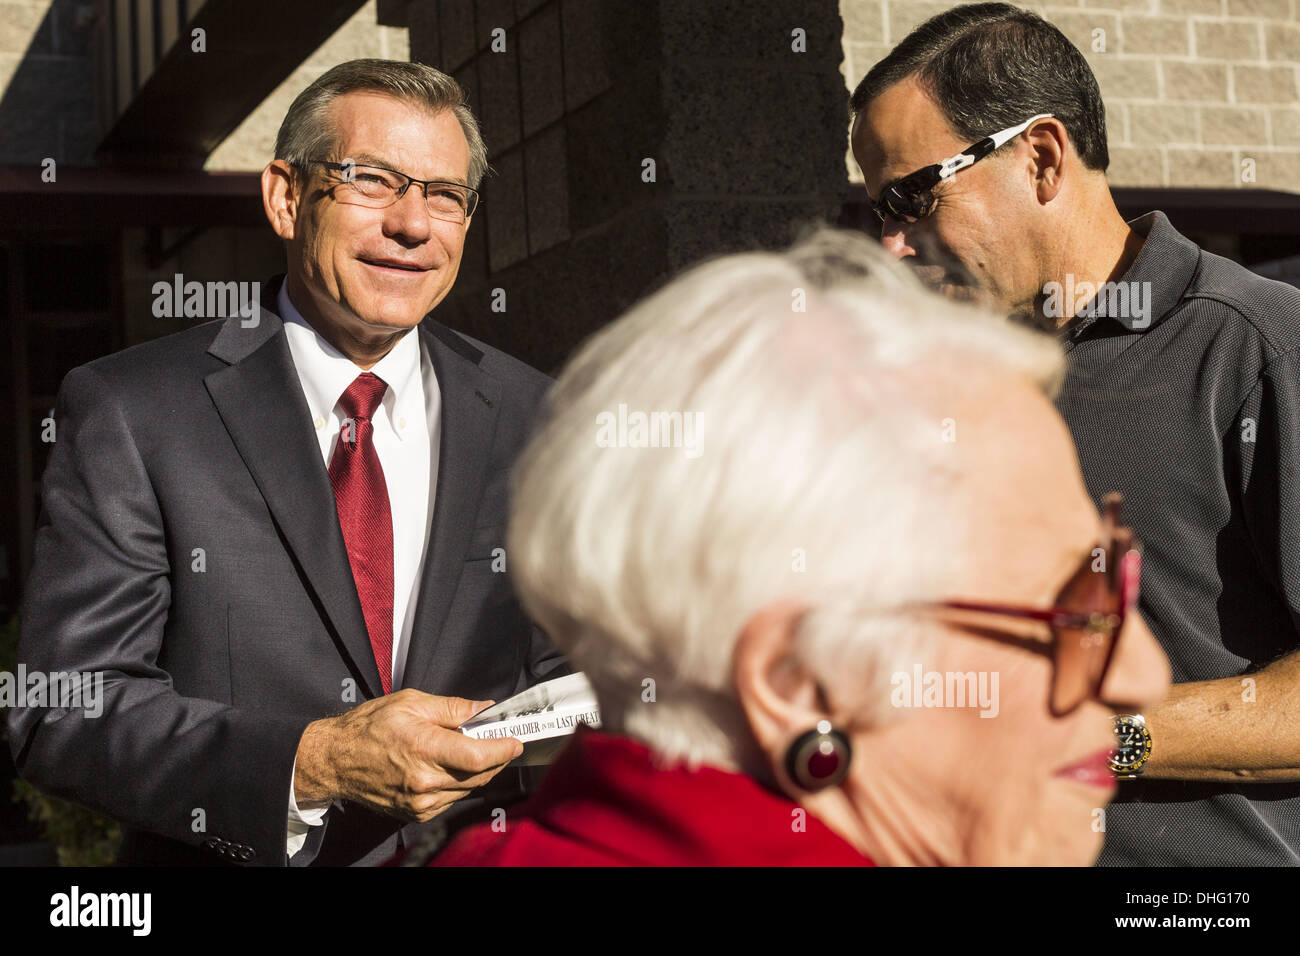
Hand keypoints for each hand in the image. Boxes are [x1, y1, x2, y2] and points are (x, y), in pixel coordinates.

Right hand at [293, 690, 521, 821]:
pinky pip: (452, 799)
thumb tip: (484, 709)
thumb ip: (452, 708)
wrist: (336, 761)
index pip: (477, 756)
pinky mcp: (417, 813)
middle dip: (497, 758)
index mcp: (423, 748)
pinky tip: (451, 767)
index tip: (516, 741)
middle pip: (479, 775)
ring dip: (479, 771)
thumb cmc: (369, 727)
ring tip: (474, 749)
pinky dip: (460, 783)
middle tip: (502, 740)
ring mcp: (421, 801)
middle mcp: (424, 781)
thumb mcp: (411, 703)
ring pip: (469, 789)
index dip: (503, 749)